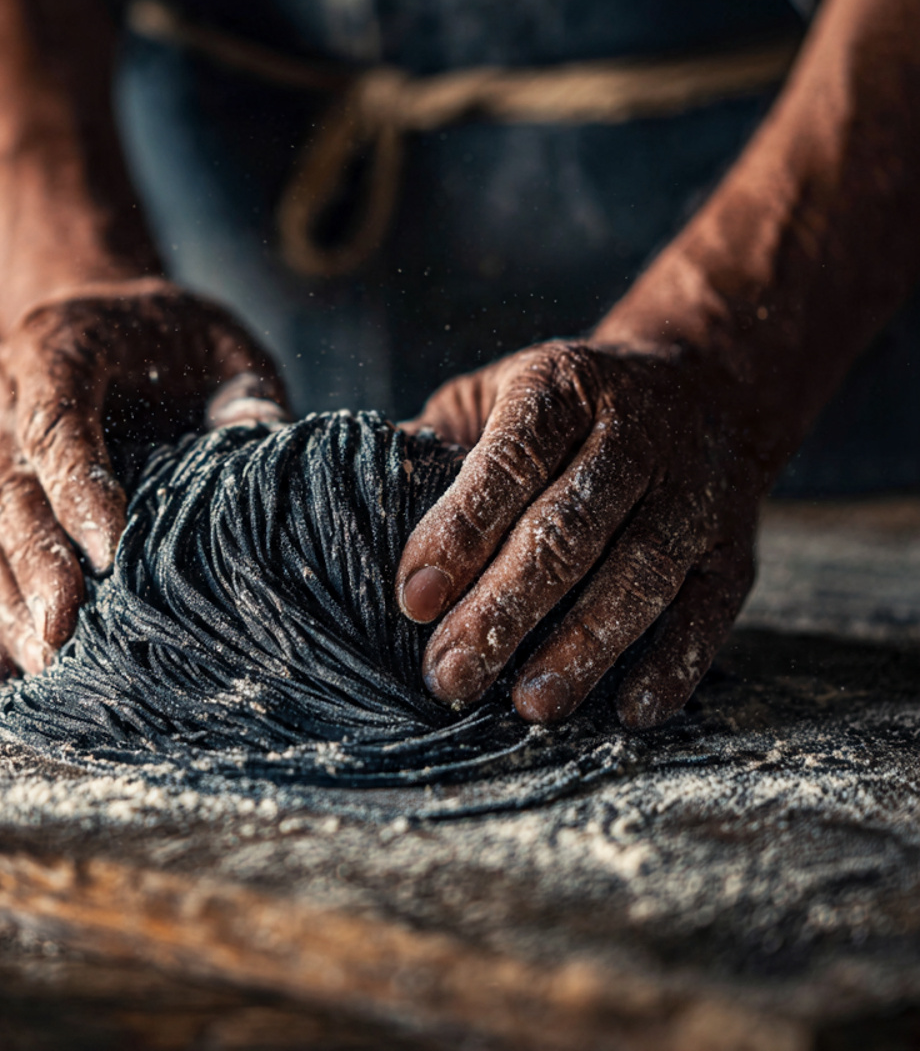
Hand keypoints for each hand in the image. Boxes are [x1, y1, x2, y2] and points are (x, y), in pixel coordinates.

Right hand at [0, 280, 285, 678]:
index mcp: (59, 344)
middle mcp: (5, 399)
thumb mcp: (223, 344)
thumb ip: (245, 395)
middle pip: (8, 489)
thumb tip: (263, 457)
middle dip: (36, 566)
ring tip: (40, 663)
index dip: (77, 489)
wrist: (106, 322)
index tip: (110, 554)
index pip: (56, 421)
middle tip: (65, 631)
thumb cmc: (173, 338)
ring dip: (4, 602)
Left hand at [395, 340, 761, 728]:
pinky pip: (709, 608)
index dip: (461, 528)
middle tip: (451, 674)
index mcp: (560, 388)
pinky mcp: (736, 546)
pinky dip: (673, 662)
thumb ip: (436, 444)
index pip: (509, 459)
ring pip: (640, 573)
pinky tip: (628, 709)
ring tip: (529, 706)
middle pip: (569, 528)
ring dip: (585, 645)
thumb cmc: (564, 406)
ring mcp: (694, 491)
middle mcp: (635, 433)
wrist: (704, 386)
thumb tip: (357, 506)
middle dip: (505, 608)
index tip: (413, 597)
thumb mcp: (494, 395)